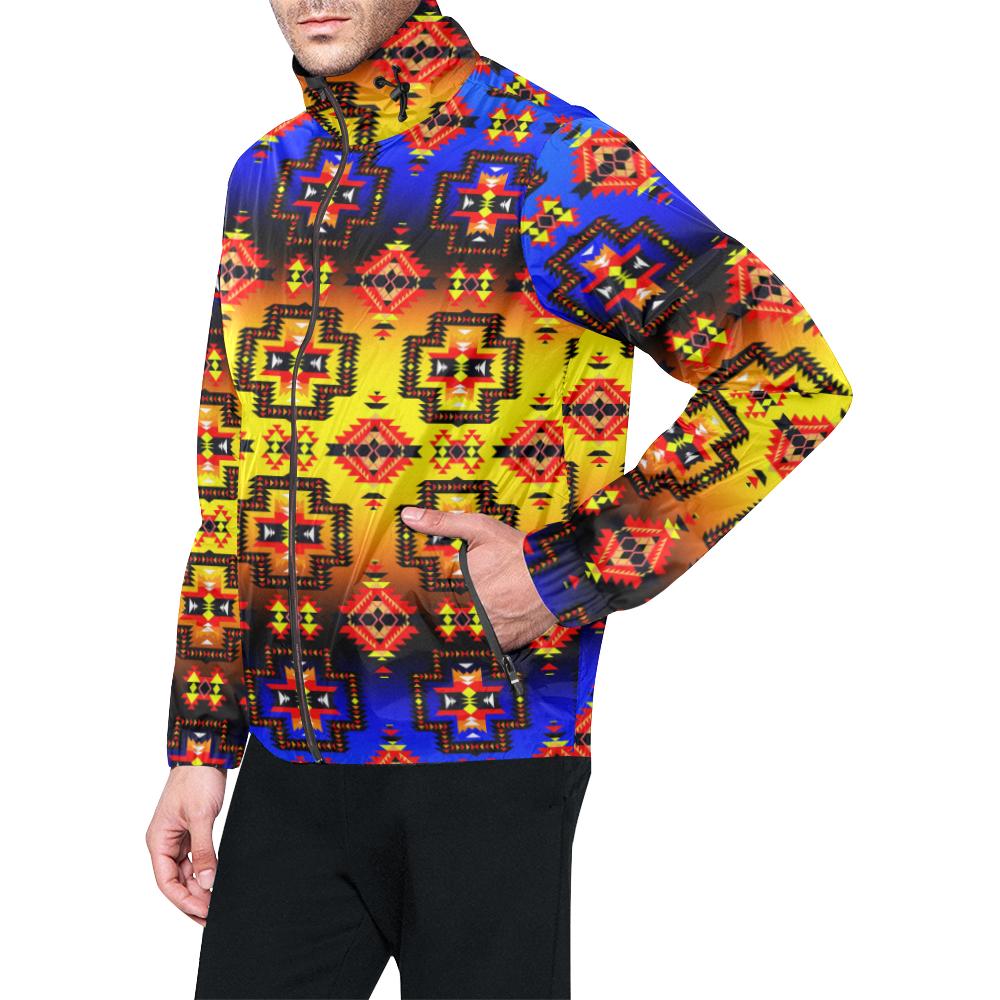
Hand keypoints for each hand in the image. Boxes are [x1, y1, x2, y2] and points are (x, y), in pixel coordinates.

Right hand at [146, 765, 225, 925]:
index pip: (166, 882)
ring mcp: (177, 837)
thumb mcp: (201, 817)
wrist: (205, 754)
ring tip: (217, 903)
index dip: (184, 900)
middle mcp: (164, 842)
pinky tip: (215, 882)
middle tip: (213, 915)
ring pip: (185, 872)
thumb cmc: (197, 780)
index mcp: (158, 840)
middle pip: (175, 881)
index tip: (203, 912)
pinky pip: (194, 859)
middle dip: (193, 899)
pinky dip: (204, 872)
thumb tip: (207, 881)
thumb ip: (204, 850)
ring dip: (199, 888)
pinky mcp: (191, 831)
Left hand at [400, 506, 556, 651]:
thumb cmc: (516, 551)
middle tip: (456, 603)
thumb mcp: (480, 529)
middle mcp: (469, 610)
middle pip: (445, 617)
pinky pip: (485, 645)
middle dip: (447, 611)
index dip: (424, 596)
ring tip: (476, 613)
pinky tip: (490, 624)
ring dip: (465, 626)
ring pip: (464, 633)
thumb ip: (442, 523)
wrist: (557, 574)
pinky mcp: (503, 643)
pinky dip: (485, 638)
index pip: (427, 597)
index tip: (418, 595)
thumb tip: (408, 516)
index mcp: (456, 583)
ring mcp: (486, 629)